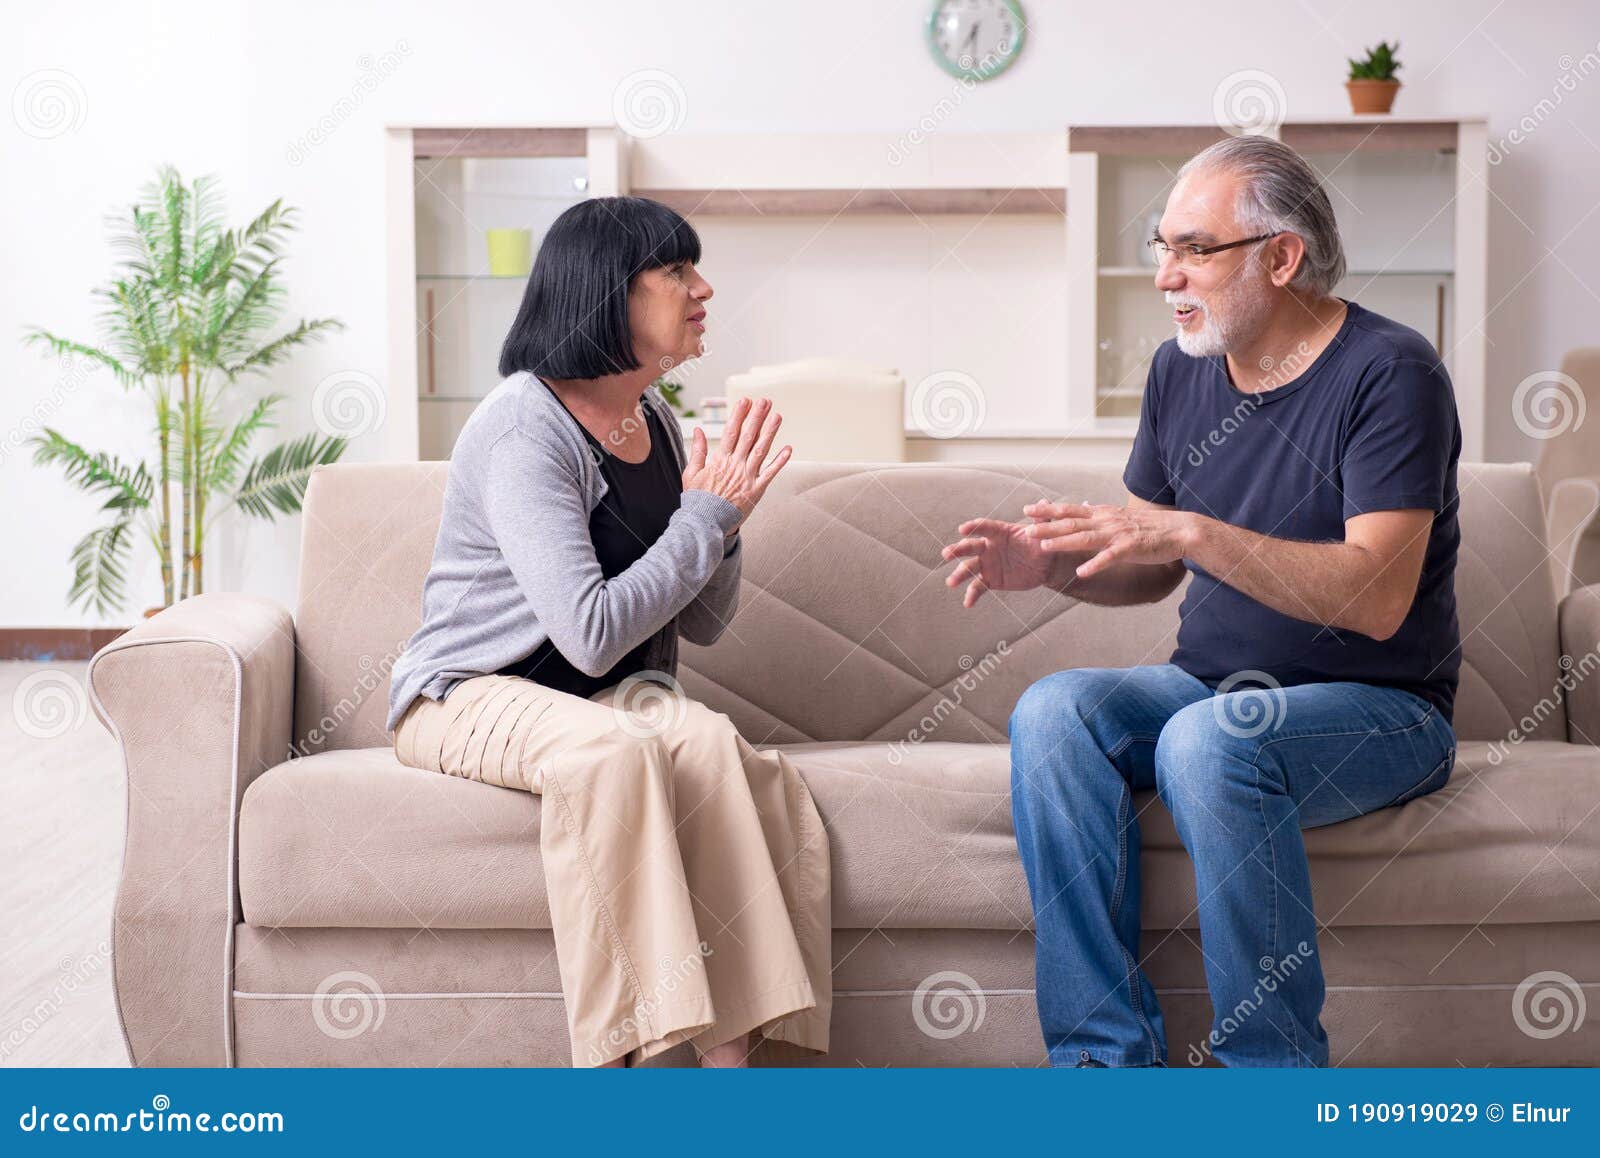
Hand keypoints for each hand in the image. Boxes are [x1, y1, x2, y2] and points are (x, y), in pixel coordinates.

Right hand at [681, 396, 791, 522]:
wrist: (705, 523)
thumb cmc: (697, 500)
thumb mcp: (691, 473)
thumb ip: (697, 450)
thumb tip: (698, 430)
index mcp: (720, 460)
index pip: (731, 431)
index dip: (739, 415)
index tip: (745, 401)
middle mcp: (736, 465)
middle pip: (749, 436)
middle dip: (757, 417)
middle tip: (765, 401)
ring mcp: (747, 477)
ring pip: (761, 450)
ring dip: (770, 432)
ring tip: (777, 416)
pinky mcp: (756, 490)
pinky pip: (770, 473)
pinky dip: (780, 461)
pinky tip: (788, 449)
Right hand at [940, 517, 1056, 608]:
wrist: (1044, 566)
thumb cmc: (1040, 545)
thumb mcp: (1042, 534)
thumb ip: (1041, 520)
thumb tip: (1044, 500)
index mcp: (999, 532)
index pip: (984, 527)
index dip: (973, 527)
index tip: (962, 529)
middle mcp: (988, 547)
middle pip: (970, 547)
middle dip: (957, 550)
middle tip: (946, 554)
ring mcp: (987, 564)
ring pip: (969, 568)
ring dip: (959, 574)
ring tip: (951, 582)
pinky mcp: (990, 580)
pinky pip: (978, 587)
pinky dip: (972, 595)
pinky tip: (967, 603)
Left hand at [1022, 499, 1197, 578]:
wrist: (1179, 529)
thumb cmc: (1150, 527)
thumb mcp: (1121, 517)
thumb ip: (1102, 515)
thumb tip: (1086, 507)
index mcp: (1104, 514)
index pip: (1071, 510)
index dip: (1048, 510)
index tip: (1028, 509)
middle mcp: (1107, 521)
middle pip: (1072, 522)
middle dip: (1047, 525)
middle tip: (1026, 529)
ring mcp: (1118, 535)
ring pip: (1086, 537)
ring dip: (1064, 542)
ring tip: (1044, 546)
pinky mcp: (1130, 549)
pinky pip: (1109, 558)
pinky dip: (1095, 564)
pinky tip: (1081, 572)